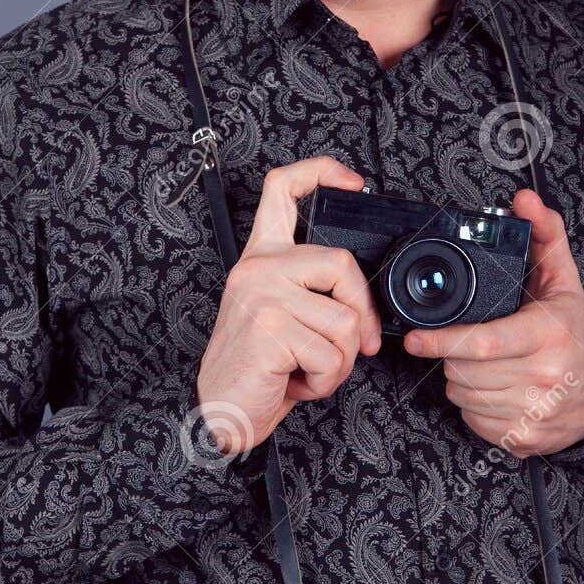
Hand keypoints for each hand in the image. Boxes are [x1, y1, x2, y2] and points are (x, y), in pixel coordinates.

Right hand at [196, 156, 382, 454]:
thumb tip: (363, 300)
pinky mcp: (270, 327)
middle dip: (361, 313)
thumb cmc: (256, 370)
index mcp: (261, 258)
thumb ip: (312, 293)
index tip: (352, 181)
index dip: (321, 172)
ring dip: (340, 360)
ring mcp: (262, 294)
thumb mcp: (283, 318)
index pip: (282, 189)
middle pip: (341, 263)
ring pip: (344, 319)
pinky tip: (297, 382)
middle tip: (355, 345)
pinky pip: (332, 354)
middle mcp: (258, 268)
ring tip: (308, 369)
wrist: (220, 411)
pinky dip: (326, 381)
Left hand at [402, 188, 583, 456]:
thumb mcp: (564, 280)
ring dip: (460, 378)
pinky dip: (472, 404)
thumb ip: (544, 234)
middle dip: (452, 354)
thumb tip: (524, 200)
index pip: (482, 342)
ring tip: (481, 362)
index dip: (442, 341)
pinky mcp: (522, 437)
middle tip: (464, 341)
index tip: (415, 338)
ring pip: (463, 395)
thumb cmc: (575, 333)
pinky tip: (491, 387)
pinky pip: (473, 419)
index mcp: (548, 336)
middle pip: (464, 369)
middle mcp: (542, 378)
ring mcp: (532, 413)